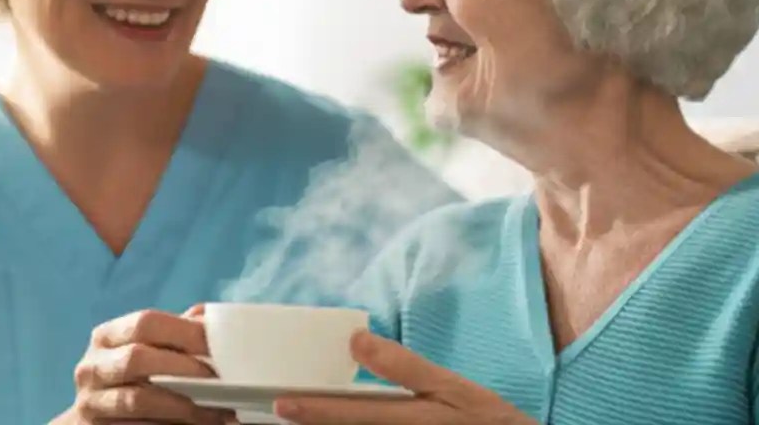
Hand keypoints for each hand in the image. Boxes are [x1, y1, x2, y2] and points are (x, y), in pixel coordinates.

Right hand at [54, 305, 232, 423]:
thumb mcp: (147, 350)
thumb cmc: (133, 378)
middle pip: (137, 358)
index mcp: (106, 336)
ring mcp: (92, 402)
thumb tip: (210, 320)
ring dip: (182, 405)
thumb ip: (175, 334)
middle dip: (183, 368)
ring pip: (138, 400)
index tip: (217, 345)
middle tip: (219, 379)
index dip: (185, 332)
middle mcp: (92, 367)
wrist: (99, 417)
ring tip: (216, 410)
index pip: (146, 323)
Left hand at [272, 331, 536, 424]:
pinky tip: (330, 420)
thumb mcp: (451, 387)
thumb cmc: (485, 420)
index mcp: (405, 419)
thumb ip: (403, 366)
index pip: (348, 414)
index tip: (278, 403)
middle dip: (308, 422)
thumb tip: (356, 341)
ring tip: (295, 416)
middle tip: (273, 410)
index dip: (311, 410)